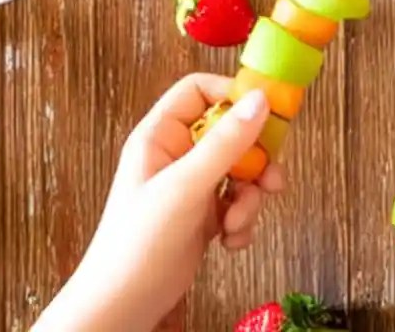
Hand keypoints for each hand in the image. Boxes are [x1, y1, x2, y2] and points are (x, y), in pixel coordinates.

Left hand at [34, 74, 284, 331]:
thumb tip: (260, 101)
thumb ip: (226, 143)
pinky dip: (243, 221)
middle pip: (232, 132)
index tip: (268, 113)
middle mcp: (177, 155)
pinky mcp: (204, 215)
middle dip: (255, 160)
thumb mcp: (185, 186)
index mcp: (161, 136)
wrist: (124, 304)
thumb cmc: (137, 243)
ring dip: (250, 198)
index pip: (200, 91)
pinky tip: (230, 240)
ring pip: (242, 170)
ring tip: (238, 222)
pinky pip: (238, 202)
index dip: (234, 95)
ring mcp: (192, 186)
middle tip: (270, 179)